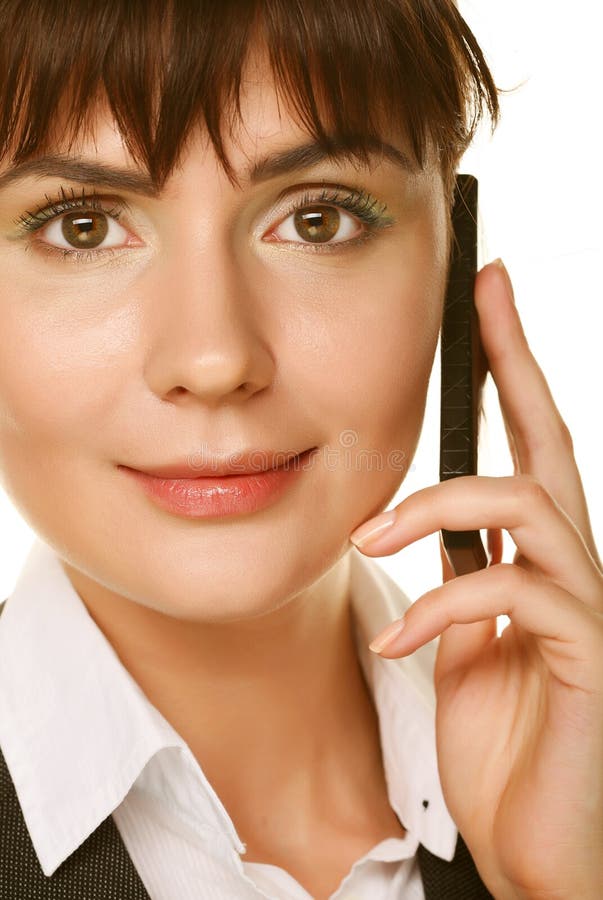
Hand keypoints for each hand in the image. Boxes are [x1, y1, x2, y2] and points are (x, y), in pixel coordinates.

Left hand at [349, 260, 602, 899]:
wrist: (533, 841)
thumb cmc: (501, 745)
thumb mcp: (463, 646)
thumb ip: (460, 583)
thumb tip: (439, 532)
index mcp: (538, 562)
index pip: (526, 446)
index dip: (512, 367)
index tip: (489, 295)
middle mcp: (573, 569)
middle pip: (551, 440)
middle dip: (518, 358)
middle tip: (485, 292)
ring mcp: (587, 608)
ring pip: (528, 504)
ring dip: (436, 507)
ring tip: (373, 536)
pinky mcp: (587, 657)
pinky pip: (513, 594)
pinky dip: (442, 607)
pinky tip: (398, 642)